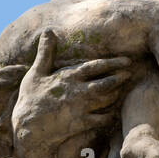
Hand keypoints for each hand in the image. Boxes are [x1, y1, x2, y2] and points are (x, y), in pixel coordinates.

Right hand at [11, 29, 133, 144]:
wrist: (27, 127)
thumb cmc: (30, 98)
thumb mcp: (36, 72)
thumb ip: (46, 52)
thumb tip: (48, 30)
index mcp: (68, 76)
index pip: (95, 66)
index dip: (113, 62)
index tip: (126, 60)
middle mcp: (78, 91)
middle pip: (106, 82)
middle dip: (120, 77)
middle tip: (131, 73)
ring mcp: (82, 108)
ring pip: (107, 100)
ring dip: (117, 94)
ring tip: (124, 89)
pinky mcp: (82, 123)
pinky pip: (103, 119)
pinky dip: (111, 115)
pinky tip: (115, 113)